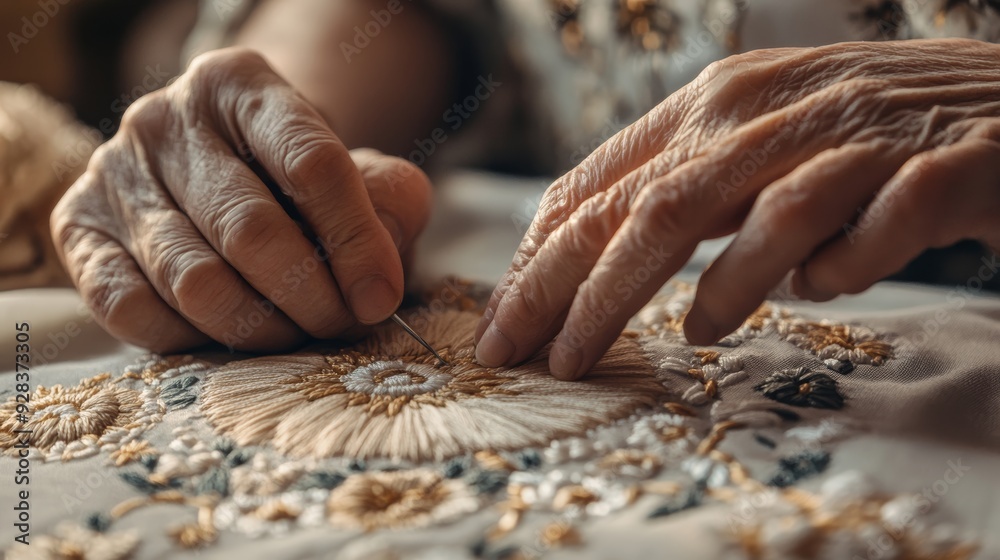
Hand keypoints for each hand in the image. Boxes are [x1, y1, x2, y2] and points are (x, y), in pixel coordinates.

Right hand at [51, 48, 430, 352]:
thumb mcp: (363, 172)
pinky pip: (132, 310)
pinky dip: (191, 340)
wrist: (223, 168)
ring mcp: (113, 172)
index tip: (380, 297)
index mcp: (243, 85)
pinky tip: (229, 334)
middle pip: (251, 230)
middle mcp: (166, 119)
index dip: (355, 240)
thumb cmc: (301, 179)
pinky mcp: (77, 227)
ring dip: (260, 328)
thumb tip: (378, 280)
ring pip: (194, 280)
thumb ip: (392, 205)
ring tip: (295, 332)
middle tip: (341, 325)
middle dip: (311, 296)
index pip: (311, 162)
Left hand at [476, 39, 999, 378]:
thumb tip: (631, 272)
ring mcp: (851, 135)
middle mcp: (770, 110)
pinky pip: (864, 231)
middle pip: (646, 209)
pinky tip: (821, 291)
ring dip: (703, 294)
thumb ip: (693, 193)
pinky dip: (831, 274)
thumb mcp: (759, 143)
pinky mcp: (933, 168)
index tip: (506, 324)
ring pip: (746, 219)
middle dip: (574, 292)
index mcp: (717, 101)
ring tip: (686, 340)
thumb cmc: (873, 131)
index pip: (600, 183)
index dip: (541, 259)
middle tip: (534, 358)